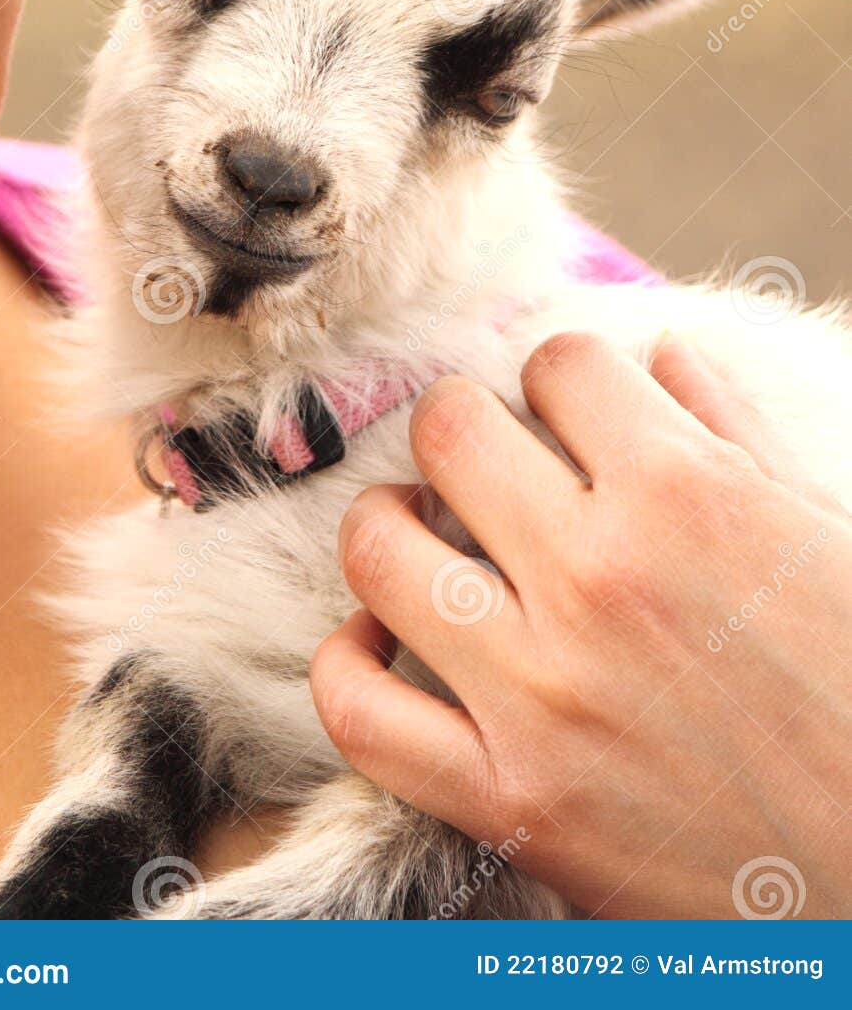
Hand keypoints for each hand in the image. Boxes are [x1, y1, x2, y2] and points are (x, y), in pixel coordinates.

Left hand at [311, 334, 851, 917]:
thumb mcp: (825, 529)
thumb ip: (732, 428)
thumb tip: (660, 351)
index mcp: (687, 495)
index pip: (560, 362)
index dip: (565, 376)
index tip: (572, 410)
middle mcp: (599, 578)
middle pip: (449, 430)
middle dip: (465, 424)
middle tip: (483, 457)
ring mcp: (542, 693)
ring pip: (379, 551)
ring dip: (388, 523)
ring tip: (415, 528)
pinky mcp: (509, 800)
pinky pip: (363, 715)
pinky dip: (348, 664)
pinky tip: (376, 639)